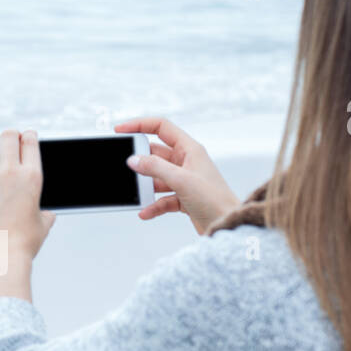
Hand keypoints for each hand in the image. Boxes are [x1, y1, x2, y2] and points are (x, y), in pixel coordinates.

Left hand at [0, 130, 56, 268]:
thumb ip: (45, 211)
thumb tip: (45, 214)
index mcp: (32, 177)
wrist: (1, 256)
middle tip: (14, 137)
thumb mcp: (44, 223)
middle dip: (12, 135)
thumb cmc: (24, 242)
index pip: (30, 142)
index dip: (29, 135)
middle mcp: (10, 173)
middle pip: (8, 137)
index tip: (28, 136)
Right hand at [118, 117, 240, 234]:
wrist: (228, 226)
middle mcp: (187, 162)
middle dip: (141, 162)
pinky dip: (153, 205)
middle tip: (126, 168)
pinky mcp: (183, 198)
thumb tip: (133, 160)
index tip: (121, 131)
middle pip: (156, 153)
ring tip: (136, 193)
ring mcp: (184, 180)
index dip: (140, 125)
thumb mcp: (181, 180)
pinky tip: (145, 212)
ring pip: (157, 177)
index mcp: (190, 149)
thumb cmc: (214, 200)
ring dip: (146, 186)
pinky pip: (162, 198)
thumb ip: (155, 168)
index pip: (162, 127)